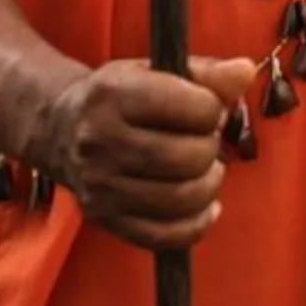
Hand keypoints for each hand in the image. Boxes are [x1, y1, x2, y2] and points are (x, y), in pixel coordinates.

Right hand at [34, 55, 256, 251]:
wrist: (61, 130)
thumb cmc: (122, 97)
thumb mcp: (157, 69)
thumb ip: (207, 72)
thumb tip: (245, 72)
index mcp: (115, 95)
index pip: (194, 108)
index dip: (213, 109)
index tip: (205, 109)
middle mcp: (101, 141)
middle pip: (189, 158)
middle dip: (211, 148)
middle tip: (203, 141)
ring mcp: (99, 185)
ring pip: (182, 199)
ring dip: (209, 184)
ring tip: (203, 170)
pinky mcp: (104, 218)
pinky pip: (165, 236)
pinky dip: (197, 224)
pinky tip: (205, 205)